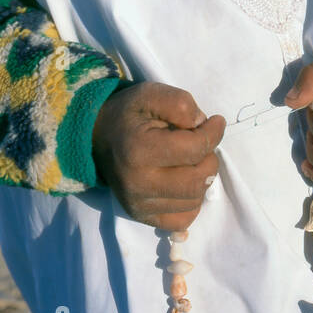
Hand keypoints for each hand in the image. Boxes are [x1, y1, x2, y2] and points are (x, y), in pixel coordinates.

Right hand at [92, 82, 225, 229]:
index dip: (213, 133)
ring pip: (194, 200)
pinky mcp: (142, 217)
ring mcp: (139, 205)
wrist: (96, 137)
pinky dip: (192, 201)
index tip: (216, 122)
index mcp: (140, 150)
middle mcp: (139, 184)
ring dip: (202, 179)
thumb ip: (179, 103)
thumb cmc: (128, 114)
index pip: (194, 149)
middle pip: (198, 180)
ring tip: (190, 160)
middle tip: (202, 143)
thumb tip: (203, 125)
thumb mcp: (151, 93)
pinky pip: (183, 219)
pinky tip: (184, 182)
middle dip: (209, 158)